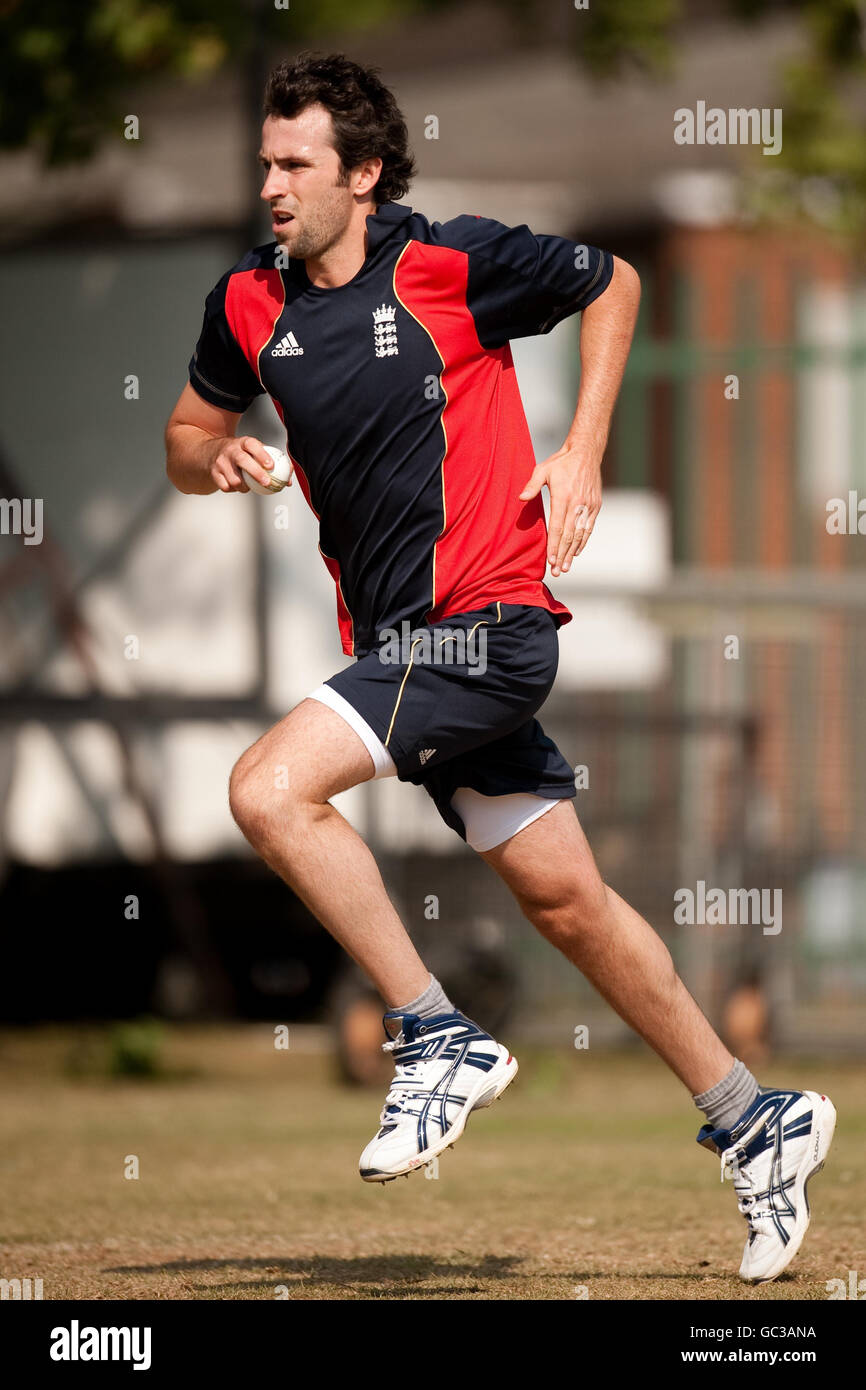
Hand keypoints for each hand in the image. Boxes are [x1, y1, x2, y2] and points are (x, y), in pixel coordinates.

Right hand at [208, 436, 289, 492]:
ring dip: (245, 487)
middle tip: (267, 482)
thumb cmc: (239, 453)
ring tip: (249, 486)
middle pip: (242, 460)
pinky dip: (234, 489)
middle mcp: (231, 450)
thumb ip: (271, 462)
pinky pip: (226, 487)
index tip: (271, 465)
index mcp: (243, 442)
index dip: (262, 454)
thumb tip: (288, 480)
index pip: (252, 445)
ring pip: (234, 479)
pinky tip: (237, 486)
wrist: (210, 452)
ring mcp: (221, 462)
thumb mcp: (253, 451)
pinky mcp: (214, 473)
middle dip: (256, 472)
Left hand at [519, 443, 601, 574]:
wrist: (586, 453)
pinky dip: (582, 541)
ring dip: (572, 553)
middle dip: (562, 555)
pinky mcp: (596, 505)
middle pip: (569, 535)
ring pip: (580, 534)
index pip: (558, 527)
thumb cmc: (561, 462)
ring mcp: (589, 505)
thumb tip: (521, 498)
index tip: (550, 560)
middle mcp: (578, 503)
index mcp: (563, 496)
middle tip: (557, 571)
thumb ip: (532, 485)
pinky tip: (576, 552)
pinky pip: (589, 528)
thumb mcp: (543, 470)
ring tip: (566, 567)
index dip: (554, 545)